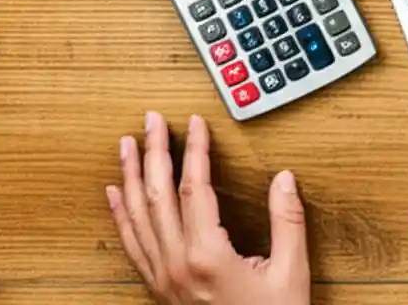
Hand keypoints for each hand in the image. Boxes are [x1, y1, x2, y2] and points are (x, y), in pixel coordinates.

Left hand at [105, 112, 309, 304]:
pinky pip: (131, 244)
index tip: (195, 122)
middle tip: (151, 120)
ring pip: (137, 216)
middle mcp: (177, 265)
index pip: (196, 188)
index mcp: (208, 256)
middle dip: (154, 152)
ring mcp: (162, 278)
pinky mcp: (158, 288)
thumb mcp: (291, 274)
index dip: (195, 150)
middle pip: (158, 195)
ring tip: (127, 145)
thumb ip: (287, 222)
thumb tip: (283, 178)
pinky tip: (115, 194)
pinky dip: (120, 214)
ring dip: (131, 176)